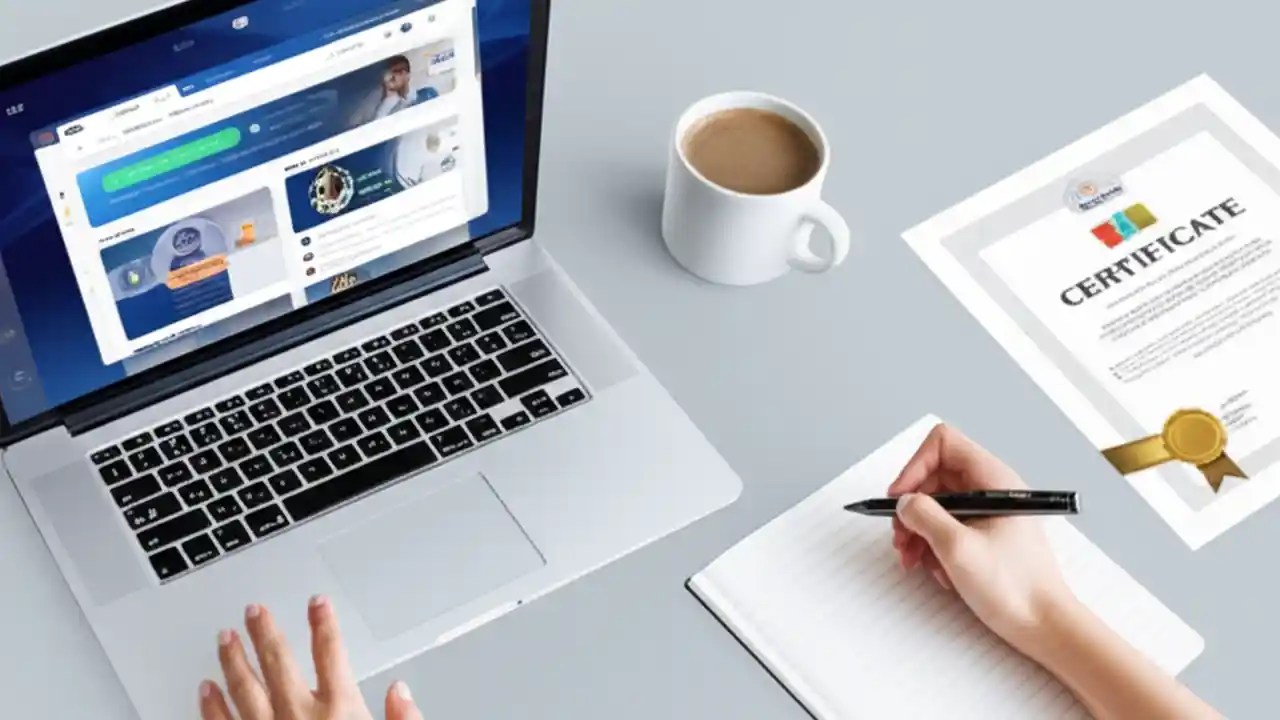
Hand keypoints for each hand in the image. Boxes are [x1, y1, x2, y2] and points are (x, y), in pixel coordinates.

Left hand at [199, 597, 423, 719]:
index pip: (331, 655)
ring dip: (233, 661)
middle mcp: (298, 719)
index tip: (317, 604)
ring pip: (244, 689)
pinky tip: (204, 689)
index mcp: (340, 714)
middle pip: (279, 663)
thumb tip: (401, 693)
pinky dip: (211, 706)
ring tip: (224, 638)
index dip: (324, 625)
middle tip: (253, 610)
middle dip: (266, 633)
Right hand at [888, 424, 1074, 653]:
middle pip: (935, 477)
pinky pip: (948, 528)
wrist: (1045, 627)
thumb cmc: (1014, 588)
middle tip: (901, 537)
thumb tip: (904, 502)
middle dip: (912, 506)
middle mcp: (992, 490)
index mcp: (994, 481)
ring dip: (918, 530)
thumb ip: (925, 516)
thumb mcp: (959, 548)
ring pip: (937, 505)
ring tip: (913, 559)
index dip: (915, 466)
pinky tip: (938, 571)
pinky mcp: (985, 536)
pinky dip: (933, 547)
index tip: (901, 499)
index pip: (943, 444)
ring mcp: (989, 514)